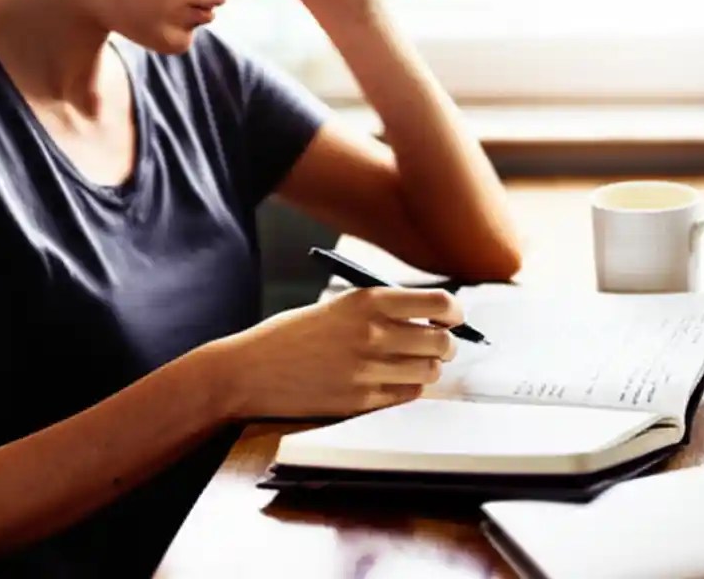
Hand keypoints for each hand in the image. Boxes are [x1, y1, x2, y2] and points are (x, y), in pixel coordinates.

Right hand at [218, 287, 460, 417]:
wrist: (249, 371)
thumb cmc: (289, 336)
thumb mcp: (337, 306)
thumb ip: (379, 309)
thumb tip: (424, 316)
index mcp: (367, 301)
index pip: (439, 304)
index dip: (454, 313)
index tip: (453, 317)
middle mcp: (373, 334)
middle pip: (442, 342)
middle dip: (446, 344)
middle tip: (437, 344)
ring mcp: (368, 370)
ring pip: (430, 372)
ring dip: (428, 368)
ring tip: (414, 364)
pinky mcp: (361, 401)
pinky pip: (408, 395)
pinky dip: (409, 388)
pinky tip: (393, 381)